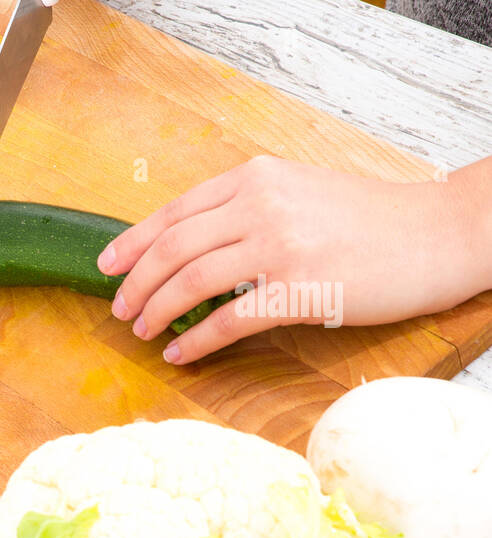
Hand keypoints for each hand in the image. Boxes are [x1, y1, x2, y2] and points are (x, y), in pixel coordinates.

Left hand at [97, 155, 491, 363]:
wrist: (436, 234)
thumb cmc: (365, 219)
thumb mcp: (296, 191)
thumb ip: (243, 208)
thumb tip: (184, 246)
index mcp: (254, 178)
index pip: (174, 212)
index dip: (132, 243)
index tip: (106, 267)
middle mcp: (260, 205)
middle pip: (172, 249)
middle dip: (135, 284)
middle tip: (120, 311)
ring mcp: (279, 246)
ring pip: (191, 283)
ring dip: (157, 312)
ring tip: (143, 331)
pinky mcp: (300, 289)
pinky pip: (228, 321)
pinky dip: (196, 341)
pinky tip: (180, 353)